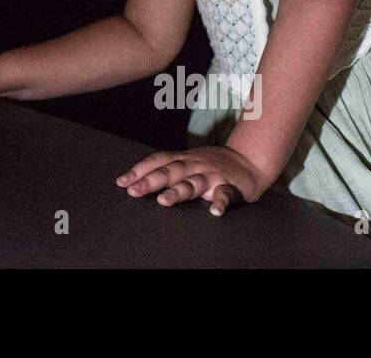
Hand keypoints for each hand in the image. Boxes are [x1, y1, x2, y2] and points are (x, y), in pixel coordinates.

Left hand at [115, 146, 267, 216]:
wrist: (249, 160)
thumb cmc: (212, 164)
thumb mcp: (188, 160)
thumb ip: (168, 168)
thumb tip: (137, 178)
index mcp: (183, 159)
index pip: (158, 161)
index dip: (140, 170)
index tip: (122, 181)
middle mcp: (195, 165)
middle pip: (170, 171)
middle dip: (150, 181)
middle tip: (133, 191)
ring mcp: (212, 175)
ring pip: (193, 183)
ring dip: (178, 191)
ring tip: (164, 201)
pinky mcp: (231, 186)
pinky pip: (225, 194)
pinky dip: (221, 202)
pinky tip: (215, 212)